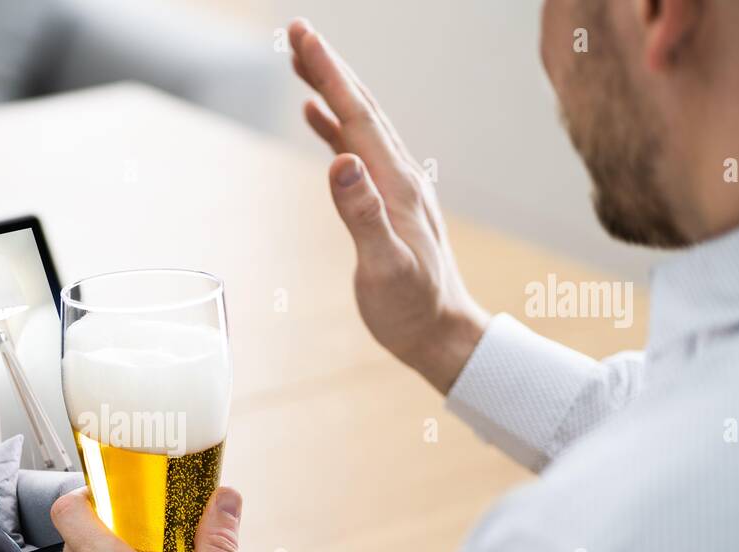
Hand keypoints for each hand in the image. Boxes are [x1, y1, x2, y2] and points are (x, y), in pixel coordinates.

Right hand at [289, 18, 488, 393]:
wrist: (442, 334)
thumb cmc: (410, 310)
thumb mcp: (383, 268)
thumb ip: (362, 215)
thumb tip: (339, 162)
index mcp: (396, 185)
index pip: (357, 116)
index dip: (328, 74)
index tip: (302, 37)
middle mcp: (400, 176)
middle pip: (361, 107)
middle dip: (328, 66)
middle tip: (296, 31)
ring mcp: (396, 187)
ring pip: (359, 123)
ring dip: (331, 89)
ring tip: (301, 60)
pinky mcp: (388, 202)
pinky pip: (359, 150)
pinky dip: (336, 125)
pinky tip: (317, 117)